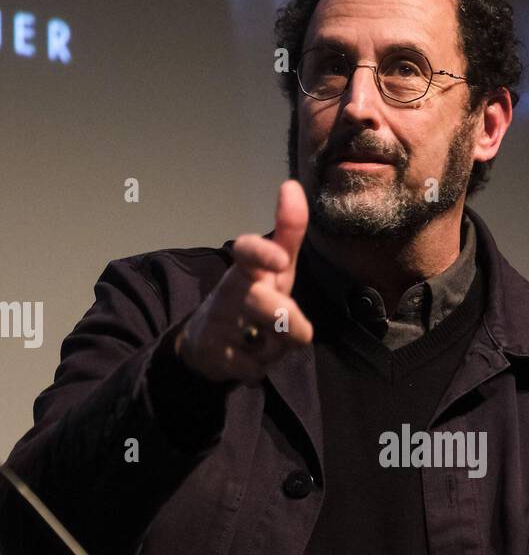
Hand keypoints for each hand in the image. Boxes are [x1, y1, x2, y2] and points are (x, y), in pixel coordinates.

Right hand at [177, 179, 313, 383]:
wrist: (205, 343)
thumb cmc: (250, 299)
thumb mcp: (274, 269)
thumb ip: (288, 234)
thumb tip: (292, 186)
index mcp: (246, 269)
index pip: (249, 253)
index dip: (263, 254)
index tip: (281, 261)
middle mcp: (229, 292)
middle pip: (266, 305)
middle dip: (288, 320)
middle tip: (297, 330)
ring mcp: (217, 323)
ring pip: (264, 342)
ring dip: (276, 348)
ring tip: (265, 340)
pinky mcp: (212, 354)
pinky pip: (251, 368)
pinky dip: (257, 369)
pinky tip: (246, 358)